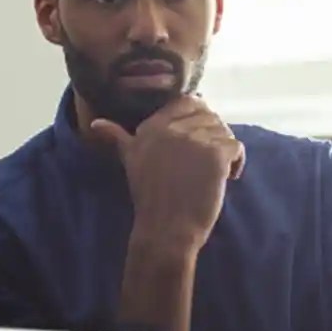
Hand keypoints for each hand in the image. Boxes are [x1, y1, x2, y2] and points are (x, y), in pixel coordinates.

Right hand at [89, 95, 244, 252]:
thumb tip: (95, 123)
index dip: (199, 117)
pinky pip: (236, 147)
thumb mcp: (130, 160)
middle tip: (208, 161)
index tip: (198, 140)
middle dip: (215, 136)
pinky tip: (227, 178)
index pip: (187, 101)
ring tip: (217, 172)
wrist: (165, 228)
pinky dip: (236, 163)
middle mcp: (172, 128)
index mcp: (152, 126)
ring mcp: (194, 140)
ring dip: (226, 151)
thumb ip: (116, 137)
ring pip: (225, 131)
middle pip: (210, 116)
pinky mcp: (215, 154)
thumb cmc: (149, 197)